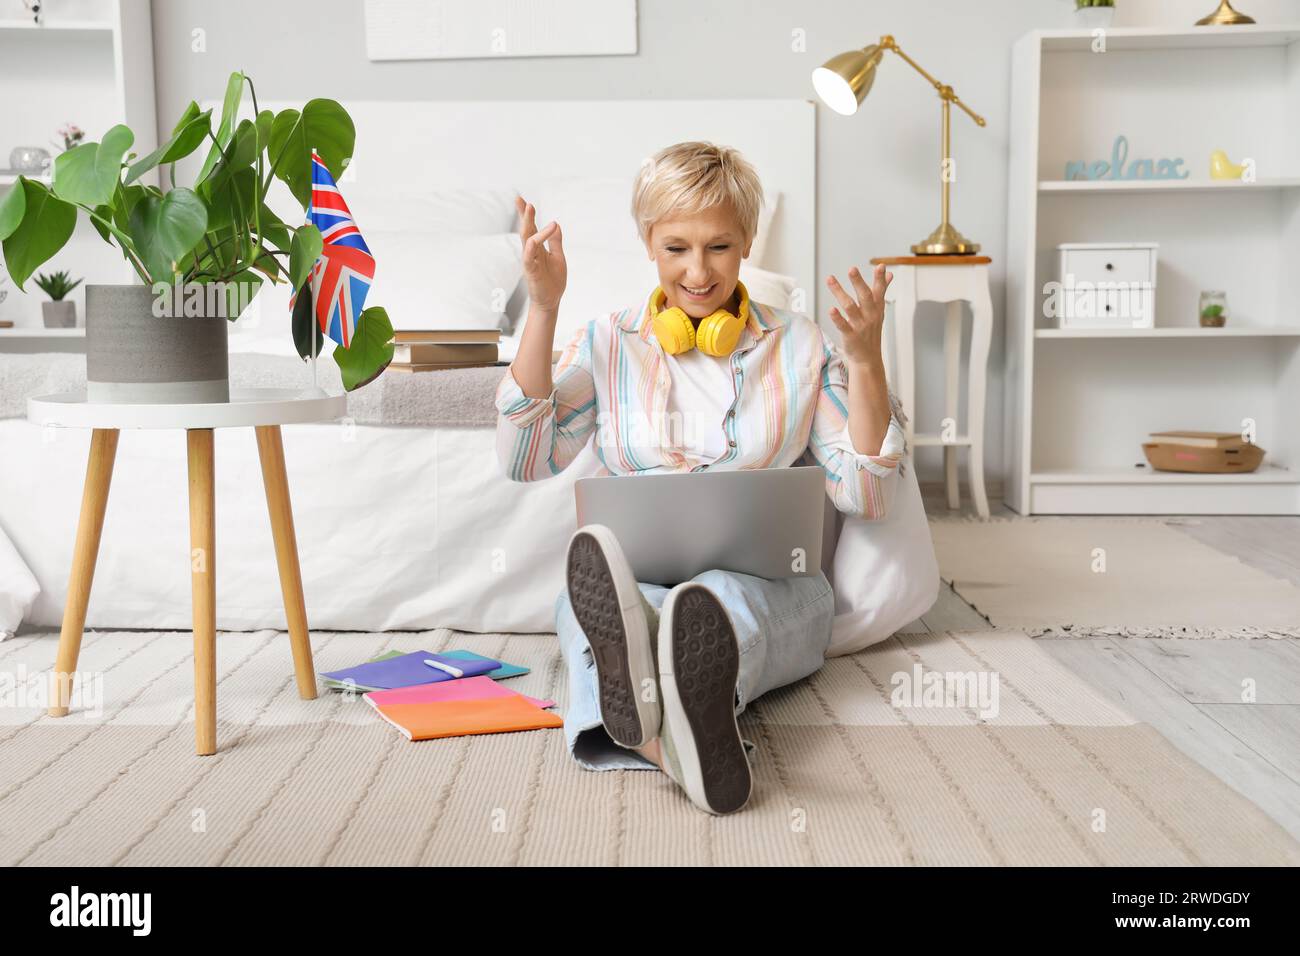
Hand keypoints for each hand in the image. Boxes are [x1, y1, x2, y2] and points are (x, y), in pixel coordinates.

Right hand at [516, 195, 566, 313]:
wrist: (551, 301)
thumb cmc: (553, 280)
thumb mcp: (558, 257)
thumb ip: (555, 242)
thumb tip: (556, 225)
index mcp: (538, 248)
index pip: (531, 228)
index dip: (526, 214)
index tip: (522, 200)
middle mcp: (532, 252)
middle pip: (526, 230)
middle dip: (524, 215)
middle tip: (522, 200)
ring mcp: (530, 261)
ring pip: (527, 239)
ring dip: (527, 223)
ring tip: (530, 209)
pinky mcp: (531, 271)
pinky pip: (528, 257)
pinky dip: (530, 247)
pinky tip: (532, 239)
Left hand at [826, 263, 891, 368]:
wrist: (868, 358)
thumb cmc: (872, 331)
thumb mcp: (879, 310)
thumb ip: (882, 290)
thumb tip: (889, 274)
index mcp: (877, 308)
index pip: (879, 291)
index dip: (880, 279)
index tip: (881, 266)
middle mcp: (870, 315)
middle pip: (865, 296)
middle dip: (858, 282)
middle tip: (852, 269)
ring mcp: (860, 326)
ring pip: (850, 307)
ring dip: (840, 292)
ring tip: (830, 279)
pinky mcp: (850, 336)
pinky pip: (843, 325)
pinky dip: (837, 318)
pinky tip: (831, 309)